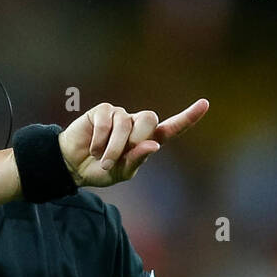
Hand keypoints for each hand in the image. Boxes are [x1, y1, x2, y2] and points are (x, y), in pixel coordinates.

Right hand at [59, 99, 208, 187]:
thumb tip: (153, 144)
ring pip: (125, 124)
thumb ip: (136, 160)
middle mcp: (135, 124)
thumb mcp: (120, 173)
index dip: (187, 118)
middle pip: (149, 118)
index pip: (170, 129)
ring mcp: (119, 115)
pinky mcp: (102, 111)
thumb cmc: (98, 170)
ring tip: (101, 159)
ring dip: (112, 148)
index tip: (205, 104)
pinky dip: (99, 140)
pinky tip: (92, 147)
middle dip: (135, 139)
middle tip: (119, 156)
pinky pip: (106, 121)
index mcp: (145, 141)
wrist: (72, 166)